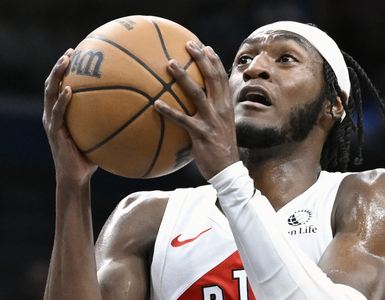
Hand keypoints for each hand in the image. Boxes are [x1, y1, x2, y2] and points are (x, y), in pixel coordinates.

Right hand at [43, 49, 97, 183]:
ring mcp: (51, 123)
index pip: (58, 86)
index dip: (63, 70)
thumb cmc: (89, 158)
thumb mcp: (97, 135)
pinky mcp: (54, 132)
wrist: (75, 178)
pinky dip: (62, 100)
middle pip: (51, 85)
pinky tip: (69, 90)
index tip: (74, 54)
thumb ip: (106, 121)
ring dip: (56, 76)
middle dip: (58, 67)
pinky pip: (58, 113)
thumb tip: (132, 109)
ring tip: (65, 62)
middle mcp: (51, 115)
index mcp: (59, 114)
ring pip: (50, 93)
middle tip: (69, 53)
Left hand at [154, 42, 238, 179]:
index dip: (213, 60)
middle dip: (200, 59)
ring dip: (182, 77)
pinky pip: (182, 120)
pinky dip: (169, 111)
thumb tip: (199, 103)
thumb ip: (212, 112)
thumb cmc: (220, 148)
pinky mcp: (200, 134)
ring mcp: (211, 121)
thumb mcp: (221, 126)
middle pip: (212, 78)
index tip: (204, 46)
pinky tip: (156, 103)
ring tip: (169, 64)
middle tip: (187, 44)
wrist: (228, 170)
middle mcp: (220, 110)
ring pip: (196, 94)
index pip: (221, 78)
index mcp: (226, 106)